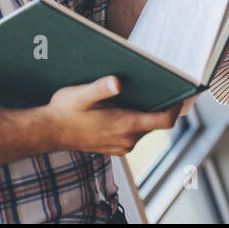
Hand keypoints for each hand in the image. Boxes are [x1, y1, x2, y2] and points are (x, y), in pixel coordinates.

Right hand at [44, 76, 180, 155]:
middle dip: (161, 103)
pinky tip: (126, 103)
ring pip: (146, 126)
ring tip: (142, 89)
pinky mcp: (116, 146)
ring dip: (146, 110)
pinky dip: (135, 118)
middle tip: (162, 81)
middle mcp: (128, 139)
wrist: (46, 133)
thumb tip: (117, 81)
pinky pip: (135, 131)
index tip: (182, 90)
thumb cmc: (64, 111)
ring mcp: (122, 145)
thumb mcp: (81, 94)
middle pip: (157, 121)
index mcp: (125, 125)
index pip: (165, 121)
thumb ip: (100, 88)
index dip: (176, 107)